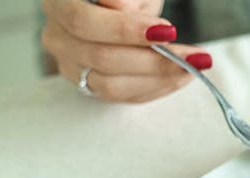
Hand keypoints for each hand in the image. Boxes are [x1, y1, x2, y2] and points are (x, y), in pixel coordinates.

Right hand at [41, 0, 212, 102]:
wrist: (114, 7)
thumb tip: (140, 21)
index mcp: (58, 2)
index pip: (84, 22)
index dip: (126, 29)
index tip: (167, 30)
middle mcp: (56, 35)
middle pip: (102, 58)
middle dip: (154, 60)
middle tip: (193, 56)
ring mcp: (69, 65)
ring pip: (112, 85)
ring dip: (160, 78)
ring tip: (192, 66)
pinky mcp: (89, 86)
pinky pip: (123, 97)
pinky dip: (157, 87)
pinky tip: (180, 76)